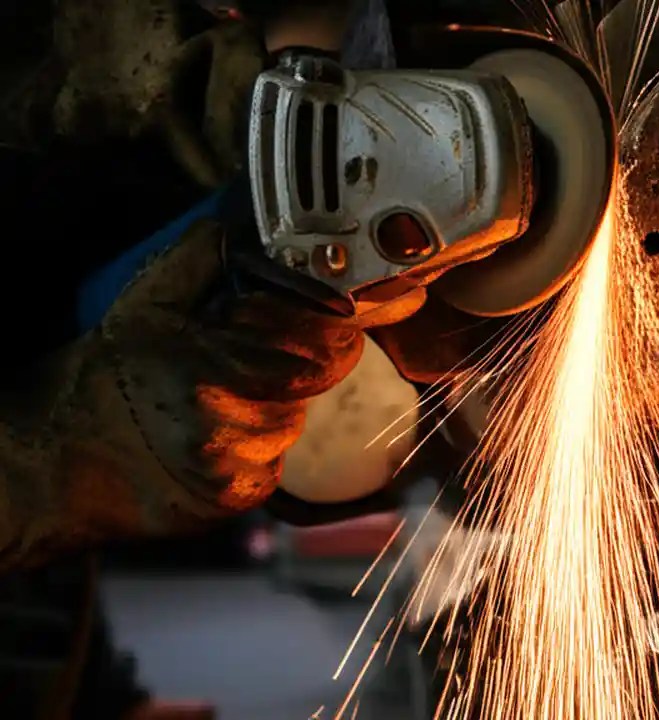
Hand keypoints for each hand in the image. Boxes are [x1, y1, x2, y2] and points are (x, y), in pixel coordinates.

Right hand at [0, 216, 423, 569]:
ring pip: (296, 421)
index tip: (388, 302)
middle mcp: (232, 420)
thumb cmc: (111, 373)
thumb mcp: (148, 301)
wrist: (59, 459)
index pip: (325, 341)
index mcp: (217, 363)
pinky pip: (277, 461)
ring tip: (219, 397)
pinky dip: (260, 445)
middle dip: (303, 358)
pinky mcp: (238, 500)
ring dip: (276, 404)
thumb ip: (206, 256)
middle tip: (257, 351)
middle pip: (316, 379)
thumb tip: (252, 221)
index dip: (351, 319)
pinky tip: (217, 433)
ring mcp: (237, 466)